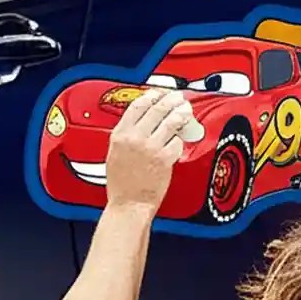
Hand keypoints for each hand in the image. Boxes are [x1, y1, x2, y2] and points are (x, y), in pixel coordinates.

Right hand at [104, 89, 193, 212]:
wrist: (129, 205)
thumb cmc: (122, 185)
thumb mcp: (115, 153)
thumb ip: (127, 136)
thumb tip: (142, 122)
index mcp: (120, 135)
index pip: (138, 105)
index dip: (152, 96)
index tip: (159, 94)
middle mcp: (135, 138)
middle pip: (157, 109)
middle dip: (171, 100)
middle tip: (178, 98)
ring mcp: (151, 147)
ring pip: (171, 122)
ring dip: (181, 114)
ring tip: (186, 111)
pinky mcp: (165, 159)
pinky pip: (177, 142)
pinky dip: (180, 140)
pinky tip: (180, 139)